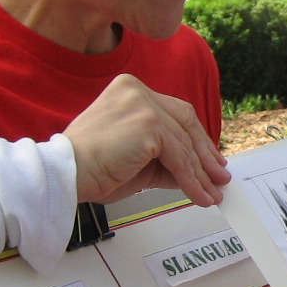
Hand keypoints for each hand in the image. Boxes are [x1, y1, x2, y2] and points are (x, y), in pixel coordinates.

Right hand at [63, 75, 230, 205]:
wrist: (66, 175)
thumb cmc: (93, 168)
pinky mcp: (148, 124)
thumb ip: (167, 159)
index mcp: (131, 89)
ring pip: (184, 144)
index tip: (210, 159)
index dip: (196, 138)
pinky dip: (191, 180)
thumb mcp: (138, 158)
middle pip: (185, 123)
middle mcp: (137, 90)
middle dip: (205, 154)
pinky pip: (179, 158)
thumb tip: (198, 172)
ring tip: (212, 194)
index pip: (175, 113)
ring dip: (201, 174)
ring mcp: (143, 104)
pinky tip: (199, 196)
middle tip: (219, 177)